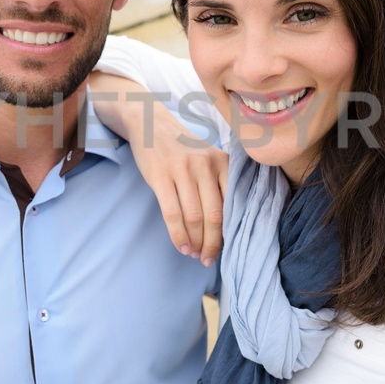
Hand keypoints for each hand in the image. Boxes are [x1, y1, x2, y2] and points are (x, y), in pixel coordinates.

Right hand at [90, 73, 227, 265]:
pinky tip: (180, 245)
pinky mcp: (161, 176)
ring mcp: (183, 169)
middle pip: (215, 216)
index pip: (233, 205)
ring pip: (194, 217)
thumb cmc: (182, 149)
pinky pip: (172, 213)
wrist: (151, 124)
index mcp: (223, 162)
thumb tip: (226, 227)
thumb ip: (219, 184)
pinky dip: (177, 234)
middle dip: (212, 243)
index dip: (230, 232)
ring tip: (193, 253)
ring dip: (194, 242)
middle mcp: (206, 165)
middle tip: (208, 259)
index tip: (226, 249)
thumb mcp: (208, 158)